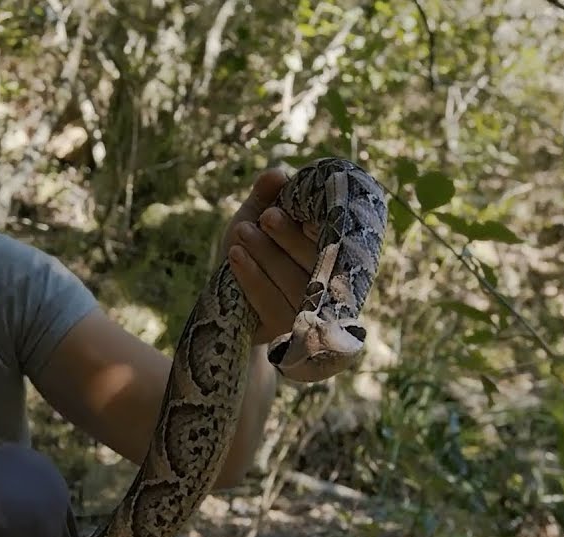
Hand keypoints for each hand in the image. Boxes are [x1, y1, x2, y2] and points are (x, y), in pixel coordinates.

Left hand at [217, 169, 319, 345]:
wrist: (226, 305)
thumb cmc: (249, 256)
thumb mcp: (254, 222)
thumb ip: (266, 198)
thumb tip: (278, 174)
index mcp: (333, 257)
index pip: (338, 243)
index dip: (320, 226)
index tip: (299, 206)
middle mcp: (330, 288)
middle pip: (317, 264)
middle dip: (289, 238)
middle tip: (267, 216)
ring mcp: (310, 315)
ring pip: (295, 284)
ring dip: (268, 255)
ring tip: (242, 231)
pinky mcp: (286, 334)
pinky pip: (273, 306)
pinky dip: (254, 279)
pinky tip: (236, 257)